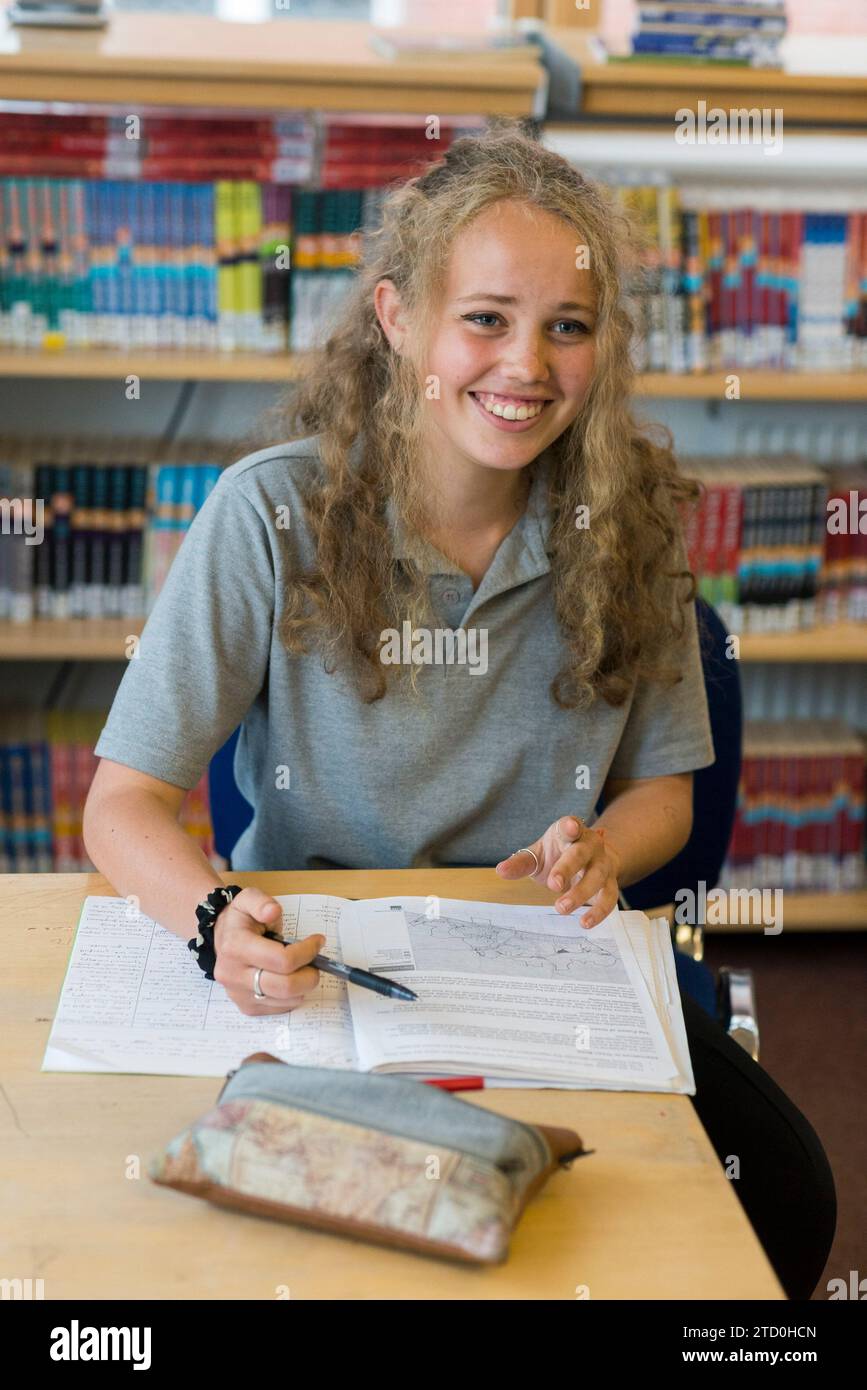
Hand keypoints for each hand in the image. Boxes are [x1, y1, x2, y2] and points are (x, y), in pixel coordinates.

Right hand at [212, 887, 324, 1015]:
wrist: (221, 937)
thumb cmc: (240, 919)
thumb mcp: (248, 898)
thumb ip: (261, 902)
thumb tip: (273, 911)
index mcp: (235, 946)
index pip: (282, 960)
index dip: (308, 952)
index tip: (318, 941)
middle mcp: (233, 974)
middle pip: (284, 987)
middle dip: (310, 976)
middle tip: (316, 964)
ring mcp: (237, 993)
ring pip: (284, 1001)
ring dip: (303, 987)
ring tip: (303, 970)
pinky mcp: (245, 1006)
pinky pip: (278, 1009)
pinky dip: (291, 997)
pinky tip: (289, 980)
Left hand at [495, 816, 622, 927]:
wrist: (590, 859)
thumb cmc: (558, 854)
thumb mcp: (538, 855)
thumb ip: (521, 863)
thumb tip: (501, 871)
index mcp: (570, 831)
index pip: (570, 825)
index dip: (570, 826)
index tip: (570, 827)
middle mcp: (590, 844)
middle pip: (581, 853)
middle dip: (567, 868)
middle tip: (553, 885)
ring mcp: (603, 863)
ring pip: (597, 876)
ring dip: (581, 893)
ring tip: (561, 908)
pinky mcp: (610, 882)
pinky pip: (609, 897)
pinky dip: (599, 911)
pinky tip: (585, 923)